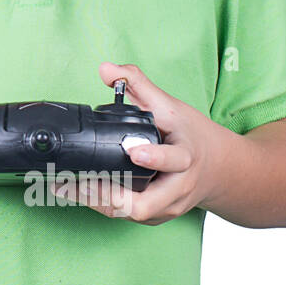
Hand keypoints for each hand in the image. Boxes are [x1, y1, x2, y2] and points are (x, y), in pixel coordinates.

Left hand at [47, 62, 237, 223]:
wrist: (218, 168)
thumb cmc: (190, 135)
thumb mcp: (169, 105)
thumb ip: (137, 84)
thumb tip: (106, 69)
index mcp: (186, 156)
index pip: (175, 160)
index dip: (155, 158)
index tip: (134, 152)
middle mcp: (178, 186)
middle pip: (148, 204)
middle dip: (113, 196)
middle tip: (83, 180)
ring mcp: (168, 205)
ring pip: (133, 214)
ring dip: (99, 202)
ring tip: (67, 186)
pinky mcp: (156, 215)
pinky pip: (127, 215)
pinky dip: (102, 206)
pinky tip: (77, 192)